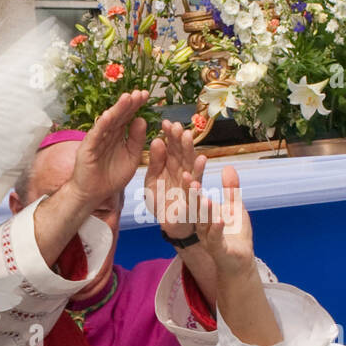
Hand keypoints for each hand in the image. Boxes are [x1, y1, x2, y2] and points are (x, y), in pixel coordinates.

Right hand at [69, 91, 149, 207]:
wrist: (94, 194)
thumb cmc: (111, 176)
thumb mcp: (131, 157)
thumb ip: (137, 140)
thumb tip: (142, 119)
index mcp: (118, 135)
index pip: (128, 117)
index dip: (136, 106)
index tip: (146, 95)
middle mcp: (107, 134)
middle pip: (119, 116)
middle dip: (129, 104)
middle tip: (140, 93)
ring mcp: (97, 140)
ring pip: (108, 122)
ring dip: (117, 110)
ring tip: (127, 98)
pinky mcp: (88, 148)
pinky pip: (96, 135)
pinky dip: (102, 125)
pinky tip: (108, 115)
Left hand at [145, 120, 205, 238]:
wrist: (169, 223)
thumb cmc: (162, 199)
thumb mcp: (152, 179)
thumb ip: (155, 162)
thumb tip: (157, 140)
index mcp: (173, 166)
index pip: (172, 147)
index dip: (170, 135)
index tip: (165, 123)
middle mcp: (184, 172)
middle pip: (183, 154)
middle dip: (180, 140)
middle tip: (177, 126)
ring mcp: (190, 186)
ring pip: (191, 168)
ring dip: (190, 153)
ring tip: (186, 139)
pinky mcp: (192, 203)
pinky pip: (192, 194)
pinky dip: (192, 186)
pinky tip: (189, 177)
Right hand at [194, 166, 253, 276]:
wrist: (240, 262)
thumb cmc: (235, 234)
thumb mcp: (235, 207)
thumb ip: (231, 189)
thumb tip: (228, 166)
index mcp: (203, 215)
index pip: (194, 198)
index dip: (191, 186)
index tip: (187, 171)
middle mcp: (202, 227)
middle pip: (194, 209)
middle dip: (193, 195)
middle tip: (190, 180)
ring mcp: (209, 239)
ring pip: (203, 224)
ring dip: (203, 211)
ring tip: (204, 198)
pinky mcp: (219, 250)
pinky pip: (216, 239)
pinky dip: (217, 229)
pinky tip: (220, 219)